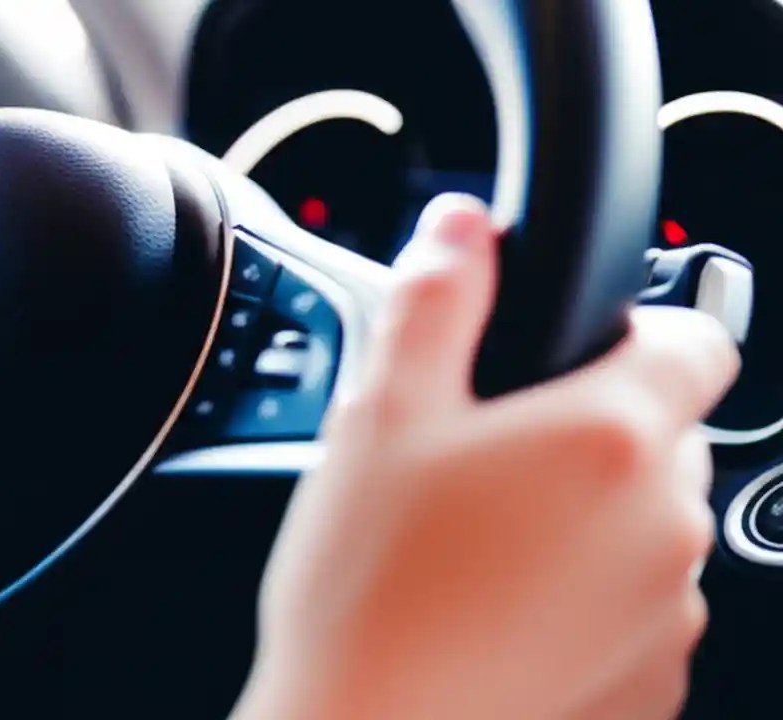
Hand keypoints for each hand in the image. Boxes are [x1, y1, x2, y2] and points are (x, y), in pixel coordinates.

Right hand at [235, 194, 739, 719]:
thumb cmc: (366, 590)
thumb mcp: (380, 416)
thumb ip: (435, 300)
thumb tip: (463, 225)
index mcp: (608, 438)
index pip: (692, 341)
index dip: (634, 332)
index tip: (569, 359)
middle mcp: (664, 523)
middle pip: (661, 437)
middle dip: (588, 432)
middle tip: (482, 464)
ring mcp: (668, 612)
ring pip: (647, 526)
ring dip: (586, 519)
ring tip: (476, 548)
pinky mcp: (650, 682)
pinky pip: (637, 609)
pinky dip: (586, 599)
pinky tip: (495, 612)